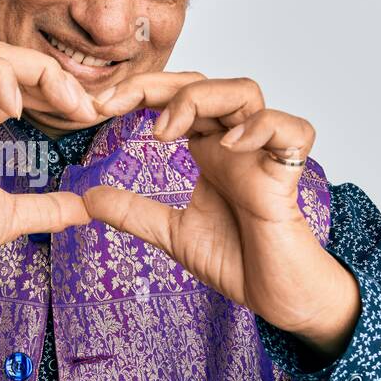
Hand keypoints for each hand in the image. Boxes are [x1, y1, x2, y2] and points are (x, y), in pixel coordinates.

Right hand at [0, 41, 97, 346]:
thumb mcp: (9, 217)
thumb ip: (47, 207)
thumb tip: (84, 209)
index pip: (15, 82)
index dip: (55, 90)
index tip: (87, 116)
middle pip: (6, 58)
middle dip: (53, 74)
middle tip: (84, 107)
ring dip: (33, 68)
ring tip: (63, 101)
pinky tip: (18, 108)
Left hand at [84, 73, 359, 358]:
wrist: (275, 297)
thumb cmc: (236, 259)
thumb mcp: (171, 233)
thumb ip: (133, 213)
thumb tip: (88, 198)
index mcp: (208, 149)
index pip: (175, 98)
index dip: (139, 92)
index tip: (99, 106)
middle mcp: (234, 144)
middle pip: (203, 84)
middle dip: (155, 85)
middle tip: (113, 104)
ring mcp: (262, 155)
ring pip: (243, 92)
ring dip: (200, 99)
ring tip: (164, 132)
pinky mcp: (287, 175)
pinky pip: (292, 129)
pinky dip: (262, 126)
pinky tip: (228, 146)